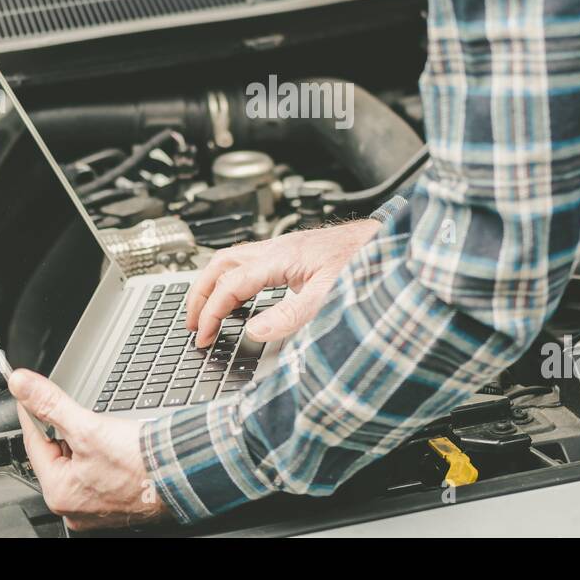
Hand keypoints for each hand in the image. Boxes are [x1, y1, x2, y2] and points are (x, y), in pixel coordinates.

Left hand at [8, 368, 169, 530]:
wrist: (182, 475)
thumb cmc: (141, 462)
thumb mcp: (87, 426)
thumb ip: (50, 403)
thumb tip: (21, 385)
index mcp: (59, 493)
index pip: (34, 444)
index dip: (32, 414)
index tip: (28, 396)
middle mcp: (73, 507)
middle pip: (57, 456)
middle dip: (65, 432)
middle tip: (81, 416)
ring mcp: (94, 508)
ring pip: (78, 464)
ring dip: (85, 445)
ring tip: (106, 434)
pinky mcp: (114, 503)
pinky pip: (97, 474)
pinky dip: (102, 459)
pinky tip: (116, 449)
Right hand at [185, 218, 381, 347]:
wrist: (388, 243)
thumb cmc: (365, 263)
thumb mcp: (327, 296)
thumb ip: (290, 316)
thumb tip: (255, 332)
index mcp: (280, 257)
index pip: (231, 285)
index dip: (211, 312)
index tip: (203, 336)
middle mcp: (277, 248)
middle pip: (220, 264)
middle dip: (199, 294)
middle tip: (192, 323)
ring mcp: (283, 248)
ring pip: (232, 259)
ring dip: (213, 284)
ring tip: (206, 310)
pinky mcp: (292, 252)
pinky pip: (249, 262)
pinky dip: (233, 279)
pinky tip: (239, 297)